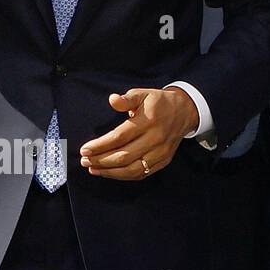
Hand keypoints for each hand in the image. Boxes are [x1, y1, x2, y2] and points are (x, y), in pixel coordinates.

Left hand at [79, 88, 198, 179]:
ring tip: (92, 169)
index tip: (84, 149)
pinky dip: (124, 175)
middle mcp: (155, 139)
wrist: (184, 111)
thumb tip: (112, 99)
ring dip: (110, 172)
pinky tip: (109, 173)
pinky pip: (142, 173)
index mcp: (148, 122)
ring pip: (133, 169)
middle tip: (84, 160)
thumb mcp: (142, 94)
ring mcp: (160, 152)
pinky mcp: (163, 161)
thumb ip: (126, 98)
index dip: (101, 145)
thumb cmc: (157, 102)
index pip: (120, 137)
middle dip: (101, 160)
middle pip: (124, 156)